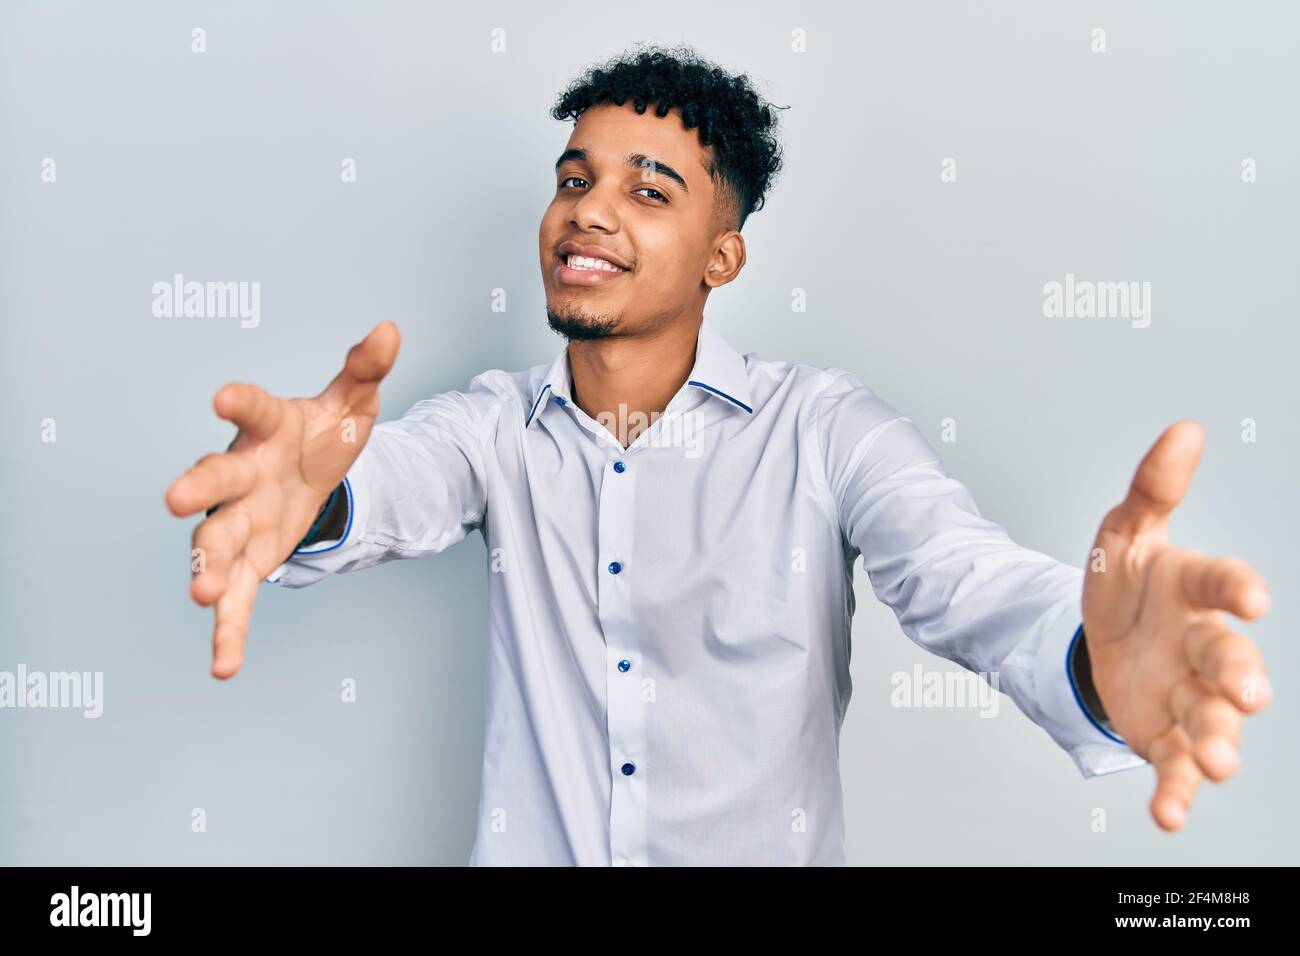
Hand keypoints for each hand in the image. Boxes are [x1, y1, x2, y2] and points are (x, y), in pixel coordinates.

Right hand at [165, 322, 400, 678]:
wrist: (312, 477)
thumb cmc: (322, 433)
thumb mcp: (354, 403)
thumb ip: (366, 368)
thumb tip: (391, 331)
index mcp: (267, 430)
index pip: (254, 411)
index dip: (239, 403)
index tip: (222, 396)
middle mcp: (243, 475)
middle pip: (216, 480)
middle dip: (198, 489)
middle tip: (176, 499)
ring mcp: (241, 521)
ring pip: (216, 544)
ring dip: (206, 567)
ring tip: (201, 593)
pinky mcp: (249, 562)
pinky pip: (236, 599)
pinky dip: (229, 632)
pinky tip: (223, 667)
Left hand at [1082, 421, 1271, 830]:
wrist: (1101, 638)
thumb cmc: (1125, 582)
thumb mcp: (1122, 532)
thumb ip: (1152, 488)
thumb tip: (1184, 428)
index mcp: (1195, 590)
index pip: (1221, 585)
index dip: (1237, 589)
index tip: (1251, 597)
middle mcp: (1204, 646)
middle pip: (1228, 661)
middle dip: (1238, 677)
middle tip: (1246, 696)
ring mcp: (1187, 695)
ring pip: (1210, 720)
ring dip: (1215, 741)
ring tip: (1215, 761)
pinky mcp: (1164, 736)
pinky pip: (1173, 768)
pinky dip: (1174, 793)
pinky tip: (1165, 816)